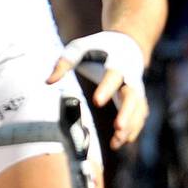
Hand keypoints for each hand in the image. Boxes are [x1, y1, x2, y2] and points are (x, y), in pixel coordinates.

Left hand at [48, 30, 146, 148]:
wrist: (126, 44)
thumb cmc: (97, 47)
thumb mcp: (78, 48)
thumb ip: (63, 64)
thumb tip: (48, 82)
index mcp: (117, 62)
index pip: (113, 76)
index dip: (106, 89)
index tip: (96, 102)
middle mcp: (131, 77)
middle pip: (132, 97)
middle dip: (126, 113)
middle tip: (117, 128)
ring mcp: (137, 89)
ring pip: (138, 109)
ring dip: (130, 126)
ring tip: (116, 143)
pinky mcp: (138, 98)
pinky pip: (139, 115)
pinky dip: (133, 128)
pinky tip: (121, 142)